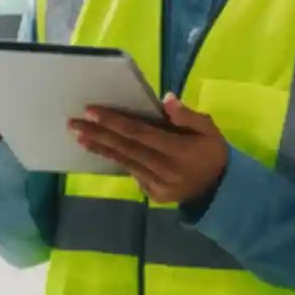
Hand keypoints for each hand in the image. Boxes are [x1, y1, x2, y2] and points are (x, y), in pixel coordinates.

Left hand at [69, 93, 228, 204]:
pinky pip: (131, 173)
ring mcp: (157, 186)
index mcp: (178, 151)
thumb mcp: (209, 130)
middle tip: (74, 123)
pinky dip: (115, 160)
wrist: (220, 191)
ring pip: (124, 162)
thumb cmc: (212, 153)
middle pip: (126, 148)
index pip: (139, 133)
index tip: (92, 111)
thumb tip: (166, 99)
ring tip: (80, 137)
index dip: (114, 122)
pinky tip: (99, 149)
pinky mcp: (153, 195)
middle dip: (98, 134)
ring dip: (101, 148)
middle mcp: (164, 170)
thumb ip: (187, 116)